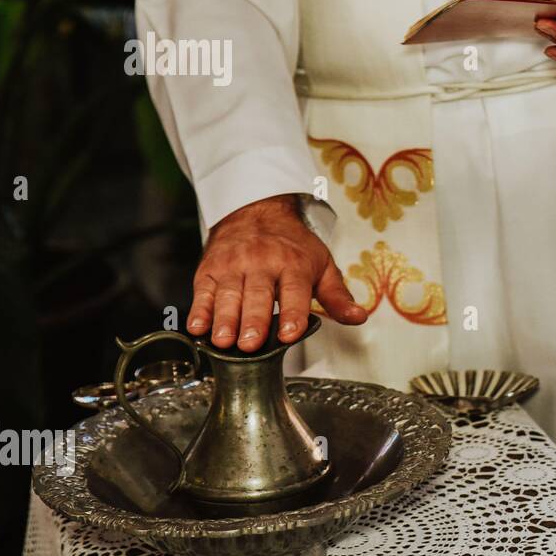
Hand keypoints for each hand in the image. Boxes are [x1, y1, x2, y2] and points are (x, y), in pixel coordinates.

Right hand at [188, 194, 366, 351]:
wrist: (256, 212)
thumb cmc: (292, 245)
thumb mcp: (321, 265)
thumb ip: (337, 296)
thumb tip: (358, 317)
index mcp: (294, 264)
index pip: (294, 292)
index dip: (292, 314)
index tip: (289, 334)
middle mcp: (262, 263)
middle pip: (258, 296)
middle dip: (253, 321)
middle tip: (250, 344)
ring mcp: (233, 265)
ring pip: (228, 295)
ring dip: (224, 319)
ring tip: (223, 341)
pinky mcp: (210, 268)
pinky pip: (203, 291)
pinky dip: (199, 309)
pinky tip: (197, 327)